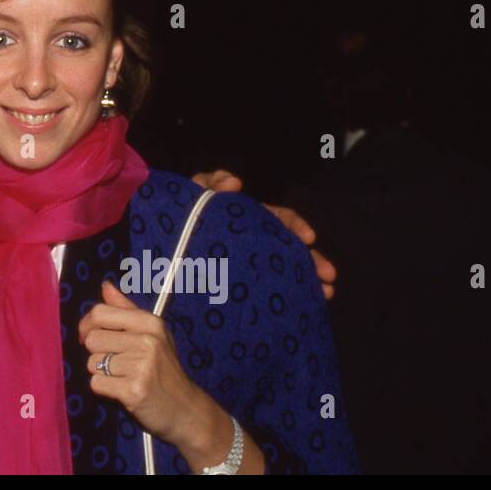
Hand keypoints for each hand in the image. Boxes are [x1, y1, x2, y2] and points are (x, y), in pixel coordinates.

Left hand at [78, 279, 206, 450]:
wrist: (185, 409)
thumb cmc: (164, 369)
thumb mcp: (152, 334)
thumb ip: (126, 309)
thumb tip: (105, 286)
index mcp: (150, 322)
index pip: (100, 312)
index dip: (87, 325)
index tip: (90, 336)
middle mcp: (147, 341)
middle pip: (92, 339)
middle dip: (97, 353)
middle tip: (116, 363)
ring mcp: (141, 366)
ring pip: (92, 363)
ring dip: (101, 373)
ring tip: (123, 377)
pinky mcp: (133, 390)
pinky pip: (96, 384)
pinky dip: (104, 389)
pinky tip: (122, 390)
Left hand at [191, 170, 336, 299]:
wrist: (161, 245)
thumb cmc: (178, 214)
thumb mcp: (194, 193)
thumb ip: (212, 182)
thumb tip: (236, 183)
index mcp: (247, 219)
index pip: (279, 219)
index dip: (295, 226)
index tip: (309, 239)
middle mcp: (253, 241)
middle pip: (289, 249)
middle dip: (312, 261)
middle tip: (329, 277)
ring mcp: (246, 263)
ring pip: (282, 271)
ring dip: (306, 281)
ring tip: (325, 294)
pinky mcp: (235, 284)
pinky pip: (266, 291)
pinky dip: (284, 297)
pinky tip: (302, 306)